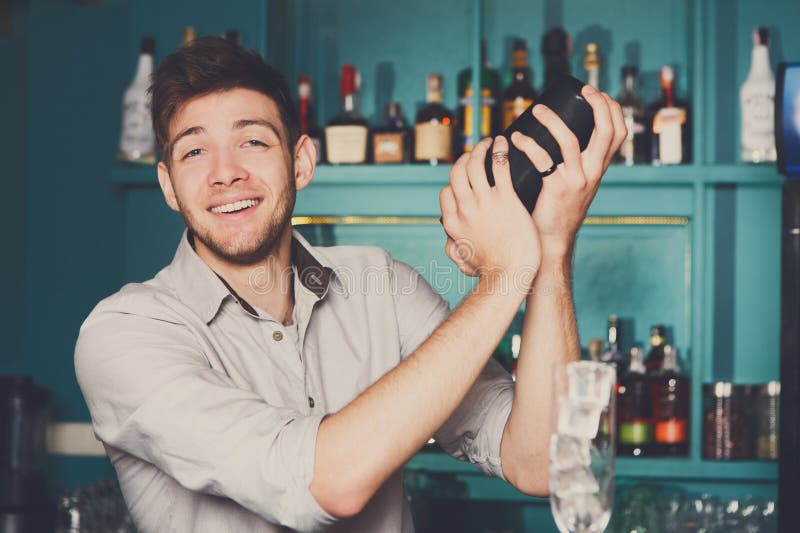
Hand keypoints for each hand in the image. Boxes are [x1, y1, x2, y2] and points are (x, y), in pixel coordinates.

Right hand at [439, 136, 540, 285]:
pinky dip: (500, 150)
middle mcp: (464, 209)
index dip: (455, 180)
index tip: (465, 174)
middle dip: (465, 157)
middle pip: (457, 172)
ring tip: (490, 142)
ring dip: (481, 148)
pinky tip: (504, 143)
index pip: (446, 191)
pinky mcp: (506, 199)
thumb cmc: (492, 270)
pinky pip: (500, 166)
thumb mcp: (463, 260)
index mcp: (452, 222)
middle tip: (477, 152)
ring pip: (475, 164)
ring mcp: (485, 203)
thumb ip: (453, 249)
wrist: (512, 274)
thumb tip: (448, 242)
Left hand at [511, 85, 626, 261]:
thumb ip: (572, 164)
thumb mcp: (575, 184)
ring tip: (537, 109)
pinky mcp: (556, 190)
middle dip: (599, 105)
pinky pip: (542, 160)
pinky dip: (528, 144)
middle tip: (585, 90)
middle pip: (606, 132)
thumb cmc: (556, 210)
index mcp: (598, 169)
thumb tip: (551, 134)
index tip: (596, 92)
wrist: (550, 241)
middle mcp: (592, 173)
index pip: (618, 133)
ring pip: (571, 141)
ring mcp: (576, 181)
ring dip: (553, 121)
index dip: (612, 109)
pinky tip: (517, 138)